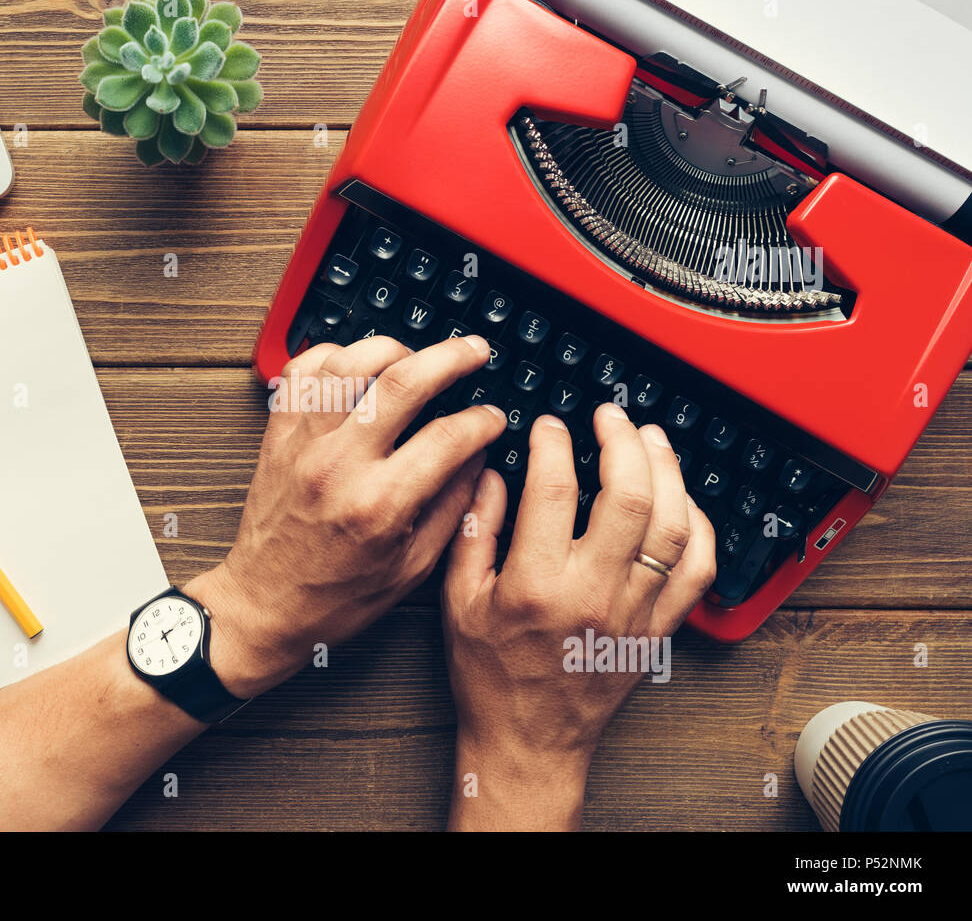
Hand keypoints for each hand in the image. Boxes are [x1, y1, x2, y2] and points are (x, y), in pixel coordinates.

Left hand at [186, 335, 507, 698]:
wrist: (263, 606)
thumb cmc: (334, 597)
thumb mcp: (412, 568)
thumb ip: (452, 507)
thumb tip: (478, 457)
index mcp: (380, 504)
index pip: (447, 438)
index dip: (481, 421)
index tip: (493, 418)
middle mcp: (339, 466)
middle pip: (403, 381)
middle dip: (450, 357)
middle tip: (473, 351)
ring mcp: (304, 445)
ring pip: (349, 362)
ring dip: (390, 348)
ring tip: (415, 355)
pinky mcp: (278, 436)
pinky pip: (301, 372)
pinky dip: (331, 356)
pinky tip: (356, 365)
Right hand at [441, 404, 715, 829]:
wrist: (528, 740)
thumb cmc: (490, 675)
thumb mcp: (457, 601)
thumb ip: (473, 532)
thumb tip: (491, 474)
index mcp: (535, 585)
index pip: (553, 491)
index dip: (552, 445)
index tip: (547, 425)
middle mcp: (591, 595)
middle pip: (627, 497)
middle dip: (622, 441)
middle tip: (611, 415)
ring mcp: (633, 612)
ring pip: (671, 526)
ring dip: (666, 471)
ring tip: (651, 438)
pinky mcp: (658, 629)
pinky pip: (698, 569)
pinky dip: (698, 526)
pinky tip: (680, 498)